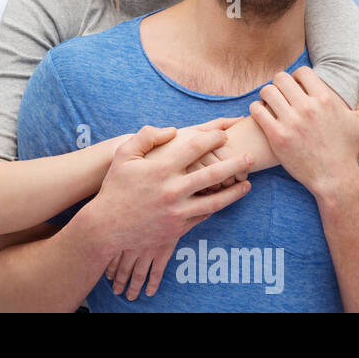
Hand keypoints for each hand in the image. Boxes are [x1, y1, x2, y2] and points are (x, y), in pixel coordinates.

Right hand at [89, 124, 254, 300]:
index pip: (196, 147)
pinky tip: (225, 200)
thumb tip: (172, 130)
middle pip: (214, 173)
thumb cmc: (115, 187)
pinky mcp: (178, 228)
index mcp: (160, 168)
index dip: (214, 137)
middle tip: (251, 157)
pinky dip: (218, 207)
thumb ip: (146, 136)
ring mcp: (177, 211)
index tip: (224, 134)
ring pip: (216, 200)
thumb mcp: (123, 155)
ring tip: (248, 184)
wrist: (107, 227)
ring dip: (235, 191)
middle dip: (237, 163)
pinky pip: (204, 215)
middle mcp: (172, 189)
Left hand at [250, 65, 358, 197]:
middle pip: (281, 78)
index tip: (296, 88)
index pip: (301, 72)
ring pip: (267, 92)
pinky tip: (263, 114)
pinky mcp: (277, 136)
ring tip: (271, 103)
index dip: (297, 77)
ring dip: (267, 95)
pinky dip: (256, 109)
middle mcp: (309, 108)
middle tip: (281, 94)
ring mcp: (292, 122)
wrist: (335, 179)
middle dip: (280, 84)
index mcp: (327, 99)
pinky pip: (257, 110)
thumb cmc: (350, 149)